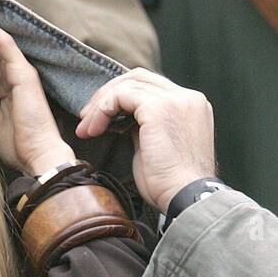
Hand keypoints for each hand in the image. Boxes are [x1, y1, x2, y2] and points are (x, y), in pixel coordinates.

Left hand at [75, 68, 215, 211]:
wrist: (186, 198)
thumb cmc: (171, 185)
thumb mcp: (158, 149)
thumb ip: (145, 128)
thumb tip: (122, 121)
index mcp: (191, 106)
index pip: (152, 87)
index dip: (122, 97)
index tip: (101, 119)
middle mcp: (187, 97)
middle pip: (139, 78)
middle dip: (108, 95)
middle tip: (87, 118)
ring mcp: (175, 100)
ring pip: (128, 84)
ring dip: (101, 105)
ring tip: (86, 128)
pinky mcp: (159, 107)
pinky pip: (122, 95)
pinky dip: (104, 109)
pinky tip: (94, 128)